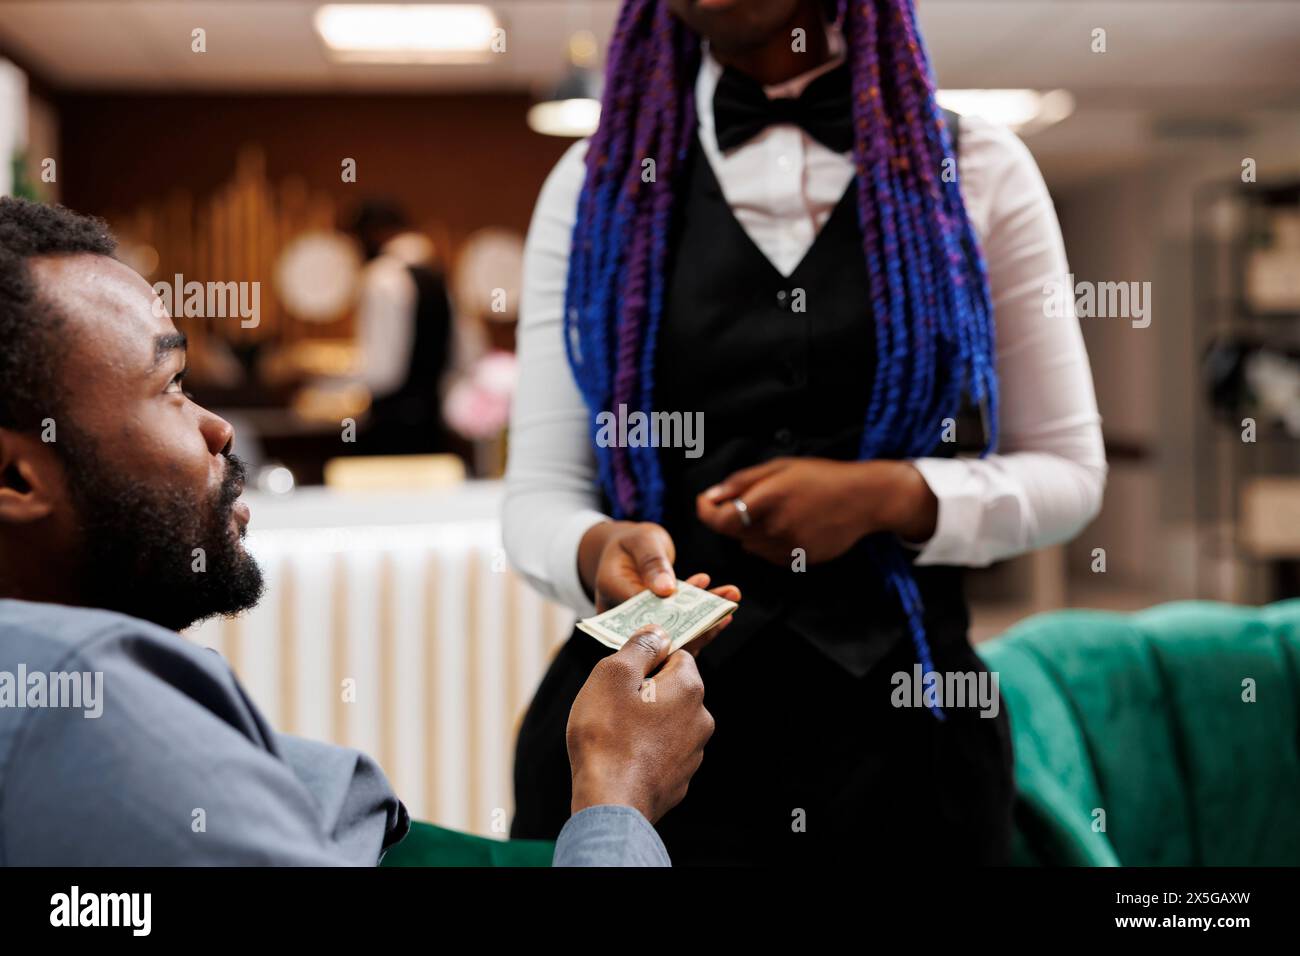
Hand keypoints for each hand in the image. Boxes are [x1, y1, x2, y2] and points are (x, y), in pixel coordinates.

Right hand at [567, 624, 714, 822]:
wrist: (610, 802)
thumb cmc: (607, 734)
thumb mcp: (613, 674)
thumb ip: (638, 647)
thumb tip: (657, 632)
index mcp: (689, 687)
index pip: (677, 654)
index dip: (649, 658)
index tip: (625, 670)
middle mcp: (701, 719)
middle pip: (674, 689)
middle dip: (646, 691)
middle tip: (613, 702)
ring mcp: (693, 753)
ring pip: (668, 723)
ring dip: (646, 722)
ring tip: (613, 733)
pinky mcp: (680, 780)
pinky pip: (662, 753)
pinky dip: (645, 750)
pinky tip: (621, 757)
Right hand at [578, 523, 740, 636]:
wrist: (625, 551)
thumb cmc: (631, 542)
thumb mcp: (641, 541)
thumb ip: (652, 562)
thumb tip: (667, 589)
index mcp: (611, 598)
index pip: (644, 615)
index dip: (675, 616)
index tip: (703, 608)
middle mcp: (623, 619)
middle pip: (661, 630)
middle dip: (697, 622)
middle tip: (726, 609)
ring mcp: (640, 625)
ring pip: (675, 631)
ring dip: (706, 619)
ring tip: (730, 598)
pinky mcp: (656, 626)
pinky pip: (680, 627)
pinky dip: (703, 615)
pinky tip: (724, 599)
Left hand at [695, 458, 938, 565]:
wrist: (864, 498)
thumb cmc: (821, 477)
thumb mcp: (780, 467)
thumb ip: (742, 482)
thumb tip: (712, 496)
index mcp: (770, 497)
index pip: (720, 519)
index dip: (706, 511)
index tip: (706, 502)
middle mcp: (778, 526)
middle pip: (735, 532)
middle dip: (734, 516)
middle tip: (752, 499)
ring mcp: (790, 546)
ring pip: (751, 546)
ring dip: (753, 531)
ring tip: (778, 510)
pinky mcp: (800, 560)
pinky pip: (770, 555)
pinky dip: (770, 543)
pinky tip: (792, 524)